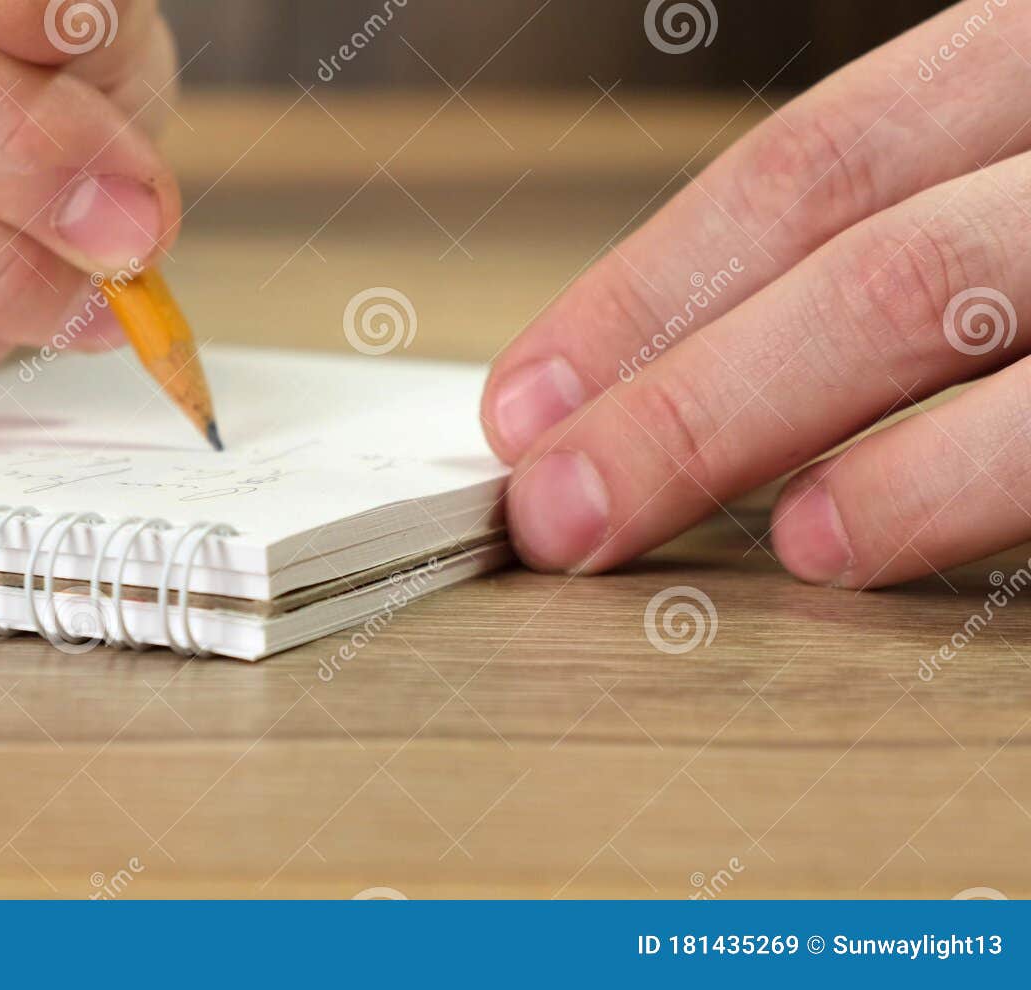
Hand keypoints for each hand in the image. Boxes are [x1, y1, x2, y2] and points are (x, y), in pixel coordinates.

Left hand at [482, 1, 1030, 588]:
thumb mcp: (1008, 168)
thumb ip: (898, 224)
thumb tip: (678, 355)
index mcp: (1021, 62)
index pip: (816, 163)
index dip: (648, 289)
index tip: (527, 396)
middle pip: (862, 251)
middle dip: (680, 396)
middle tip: (555, 506)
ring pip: (937, 300)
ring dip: (768, 426)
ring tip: (652, 529)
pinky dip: (945, 486)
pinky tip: (846, 547)